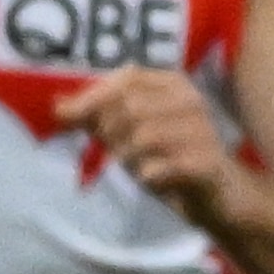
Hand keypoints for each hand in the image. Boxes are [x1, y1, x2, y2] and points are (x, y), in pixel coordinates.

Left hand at [55, 66, 242, 228]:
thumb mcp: (127, 132)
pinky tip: (153, 180)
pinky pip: (158, 167)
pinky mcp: (206, 163)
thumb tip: (58, 105)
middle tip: (118, 152)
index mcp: (173, 85)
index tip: (65, 115)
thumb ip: (95, 116)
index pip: (127, 78)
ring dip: (129, 158)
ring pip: (142, 138)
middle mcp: (191, 101)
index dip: (92, 96)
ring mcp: (203, 131)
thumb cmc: (166, 157)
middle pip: (130, 107)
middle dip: (111, 133)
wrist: (216, 195)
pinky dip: (146, 176)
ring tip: (139, 166)